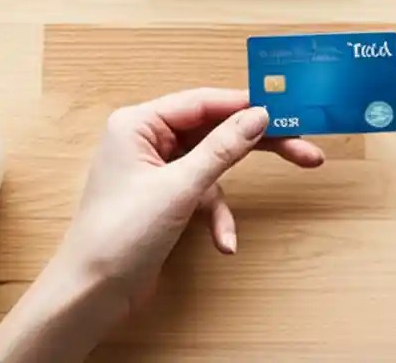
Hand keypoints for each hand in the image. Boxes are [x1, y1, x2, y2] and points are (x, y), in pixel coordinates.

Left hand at [0, 88, 323, 362]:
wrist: (91, 293)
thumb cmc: (119, 235)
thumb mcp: (179, 188)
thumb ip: (222, 148)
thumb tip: (259, 115)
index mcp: (138, 124)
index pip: (203, 102)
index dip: (247, 105)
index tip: (289, 108)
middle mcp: (146, 140)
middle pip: (214, 130)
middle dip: (257, 145)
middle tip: (304, 148)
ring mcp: (156, 170)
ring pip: (212, 165)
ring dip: (226, 198)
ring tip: (235, 230)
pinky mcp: (164, 197)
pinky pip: (203, 194)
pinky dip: (215, 217)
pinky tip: (221, 243)